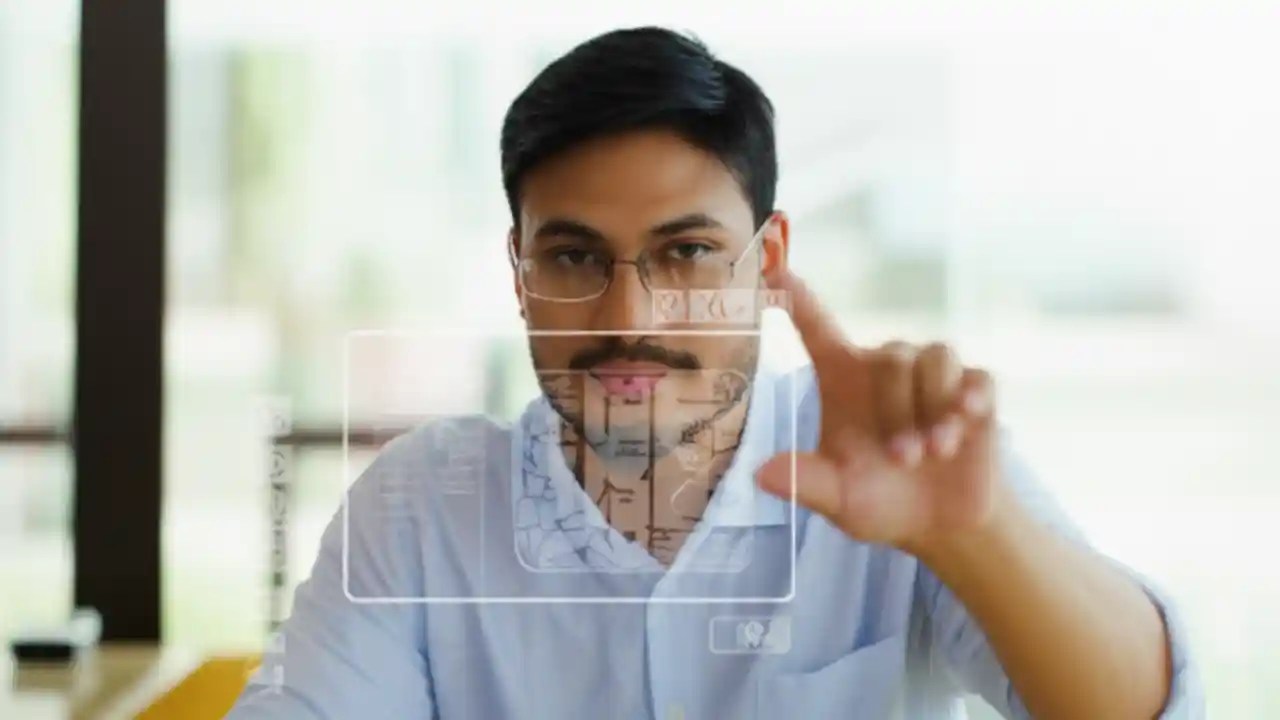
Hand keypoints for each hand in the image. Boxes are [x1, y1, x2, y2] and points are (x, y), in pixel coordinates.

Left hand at [754, 268, 1002, 553]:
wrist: (939, 522)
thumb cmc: (878, 501)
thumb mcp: (838, 500)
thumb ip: (805, 483)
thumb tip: (761, 473)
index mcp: (843, 383)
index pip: (819, 331)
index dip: (800, 300)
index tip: (776, 269)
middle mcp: (887, 370)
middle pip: (893, 356)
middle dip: (898, 409)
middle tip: (902, 458)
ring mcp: (933, 379)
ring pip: (935, 358)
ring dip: (934, 408)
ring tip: (932, 453)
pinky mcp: (974, 394)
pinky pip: (976, 377)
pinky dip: (971, 397)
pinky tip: (966, 421)